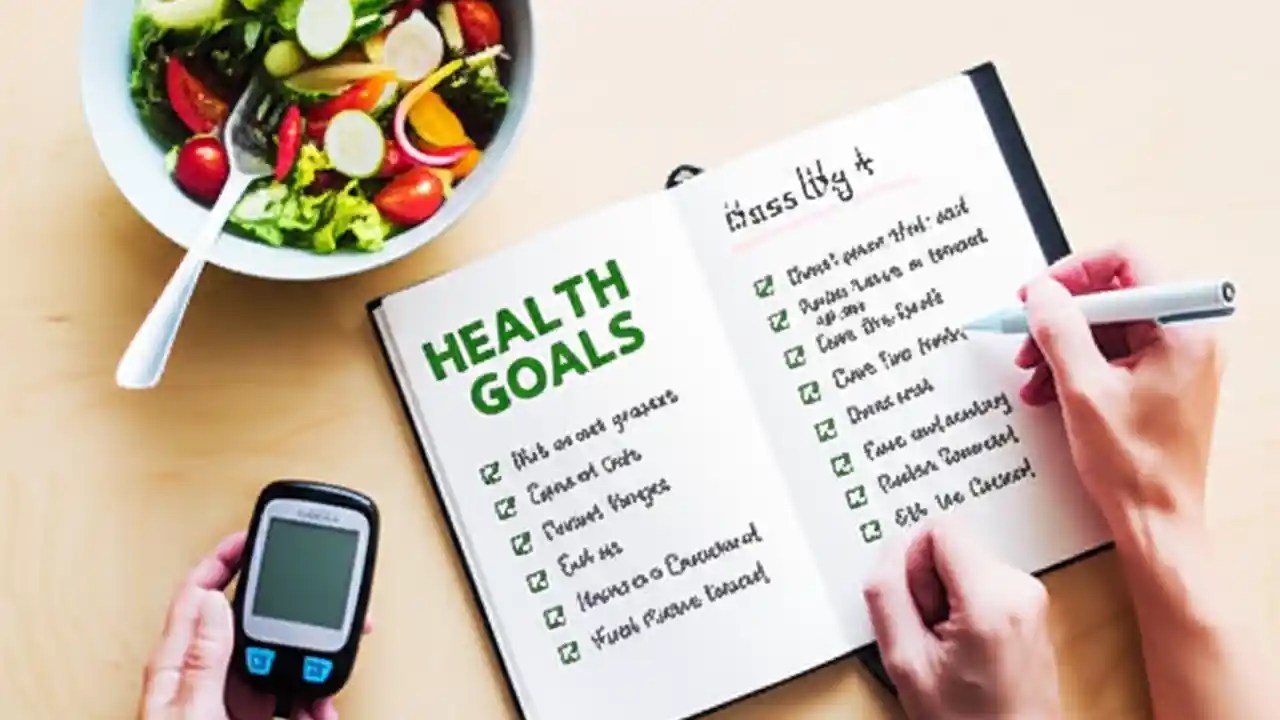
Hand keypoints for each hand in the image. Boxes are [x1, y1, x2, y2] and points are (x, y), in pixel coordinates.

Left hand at [139, 532, 371, 719]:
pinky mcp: (248, 719)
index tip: (252, 537)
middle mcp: (202, 676)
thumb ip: (201, 659)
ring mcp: (227, 698)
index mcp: (176, 666)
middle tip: (323, 599)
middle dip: (291, 608)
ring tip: (333, 662)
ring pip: (276, 657)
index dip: (223, 558)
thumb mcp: (191, 714)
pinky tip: (321, 708)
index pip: (197, 593)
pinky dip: (310, 698)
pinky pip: (286, 694)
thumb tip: (210, 600)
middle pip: (248, 619)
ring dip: (308, 660)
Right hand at [863, 522, 1060, 719]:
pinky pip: (981, 580)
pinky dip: (965, 605)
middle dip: (930, 582)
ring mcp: (1032, 594)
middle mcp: (1021, 587)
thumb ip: (886, 594)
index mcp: (992, 598)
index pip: (940, 527)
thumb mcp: (904, 661)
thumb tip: (888, 549)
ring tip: (951, 644)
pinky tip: (966, 644)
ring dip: (947, 597)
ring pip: (963, 562)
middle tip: (933, 633)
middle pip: (952, 545)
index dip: (914, 563)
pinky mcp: (1031, 603)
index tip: (920, 607)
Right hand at [1016, 248, 1221, 523]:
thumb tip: (1041, 292)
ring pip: (1107, 327)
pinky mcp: (1160, 381)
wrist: (1155, 520)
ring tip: (1032, 373)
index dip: (1074, 271)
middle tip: (1025, 336)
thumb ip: (1059, 330)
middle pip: (1113, 296)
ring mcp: (1175, 360)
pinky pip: (1111, 354)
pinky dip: (1075, 366)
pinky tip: (1048, 389)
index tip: (1039, 292)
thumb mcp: (1083, 389)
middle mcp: (1188, 337)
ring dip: (1062, 344)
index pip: (1128, 262)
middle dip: (1061, 316)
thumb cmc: (1134, 466)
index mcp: (1183, 329)